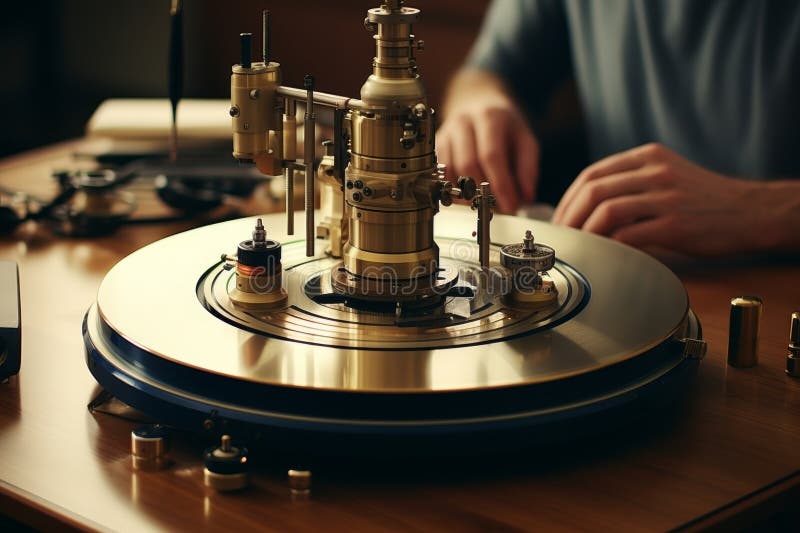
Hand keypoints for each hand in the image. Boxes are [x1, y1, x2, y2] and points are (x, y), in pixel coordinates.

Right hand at [436, 70, 539, 212]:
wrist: (477, 103)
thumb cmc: (503, 125)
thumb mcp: (525, 139)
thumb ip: (528, 167)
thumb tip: (525, 197)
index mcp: (490, 117)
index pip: (492, 155)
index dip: (501, 185)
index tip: (510, 206)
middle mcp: (464, 122)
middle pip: (468, 164)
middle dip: (483, 191)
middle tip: (498, 207)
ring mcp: (446, 133)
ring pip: (450, 171)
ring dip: (468, 193)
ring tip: (483, 202)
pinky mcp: (436, 145)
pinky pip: (440, 172)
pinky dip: (454, 188)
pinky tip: (468, 195)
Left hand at [552, 143, 768, 255]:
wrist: (751, 212)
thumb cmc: (704, 201)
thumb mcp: (667, 175)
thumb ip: (631, 183)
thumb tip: (586, 208)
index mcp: (648, 157)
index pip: (591, 174)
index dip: (568, 199)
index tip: (560, 220)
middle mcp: (655, 171)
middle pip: (593, 191)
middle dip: (569, 217)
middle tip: (563, 238)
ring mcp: (665, 196)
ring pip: (606, 211)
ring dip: (585, 233)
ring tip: (580, 248)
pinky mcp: (675, 224)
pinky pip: (629, 235)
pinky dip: (609, 246)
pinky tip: (604, 255)